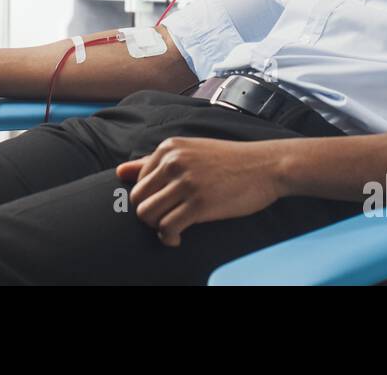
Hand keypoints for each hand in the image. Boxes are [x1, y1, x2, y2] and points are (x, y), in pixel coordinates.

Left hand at [117, 137, 286, 246]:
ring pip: (147, 214)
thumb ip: (152, 162)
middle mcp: (174, 162)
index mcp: (169, 148)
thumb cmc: (229, 161)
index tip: (167, 206)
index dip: (149, 199)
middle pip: (137, 200)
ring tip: (172, 229)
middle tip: (167, 220)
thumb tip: (120, 172)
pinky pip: (166, 227)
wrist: (266, 165)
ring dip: (157, 228)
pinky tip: (178, 237)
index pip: (137, 182)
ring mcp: (186, 182)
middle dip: (149, 216)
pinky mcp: (199, 203)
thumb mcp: (189, 152)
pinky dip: (168, 238)